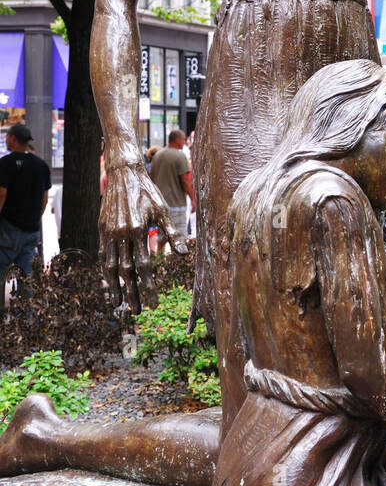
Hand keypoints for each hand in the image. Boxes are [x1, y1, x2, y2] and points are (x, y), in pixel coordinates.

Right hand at [99, 160, 185, 314]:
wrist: (123, 174)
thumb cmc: (147, 191)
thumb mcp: (162, 210)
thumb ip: (171, 233)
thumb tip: (184, 255)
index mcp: (138, 230)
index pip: (144, 266)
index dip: (149, 287)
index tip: (153, 303)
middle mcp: (121, 234)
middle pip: (126, 271)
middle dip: (132, 293)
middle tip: (137, 312)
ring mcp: (109, 233)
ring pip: (110, 267)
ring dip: (116, 288)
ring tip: (119, 305)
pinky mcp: (102, 230)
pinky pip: (102, 255)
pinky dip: (105, 272)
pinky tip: (110, 283)